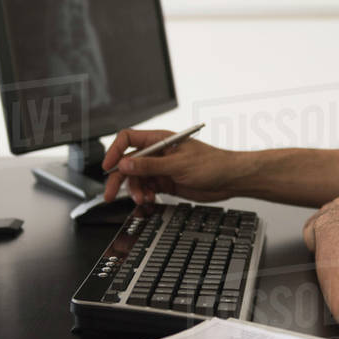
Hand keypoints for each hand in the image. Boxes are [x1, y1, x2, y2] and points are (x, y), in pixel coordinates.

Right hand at [101, 128, 243, 203]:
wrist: (229, 180)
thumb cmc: (212, 164)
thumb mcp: (178, 164)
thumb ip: (150, 165)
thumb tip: (125, 163)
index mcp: (160, 139)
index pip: (128, 139)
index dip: (115, 151)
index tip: (109, 167)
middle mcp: (158, 153)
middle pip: (128, 162)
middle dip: (119, 178)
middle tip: (111, 194)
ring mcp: (161, 168)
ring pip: (136, 178)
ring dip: (135, 190)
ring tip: (143, 198)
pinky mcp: (166, 182)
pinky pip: (147, 188)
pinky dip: (145, 194)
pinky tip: (150, 199)